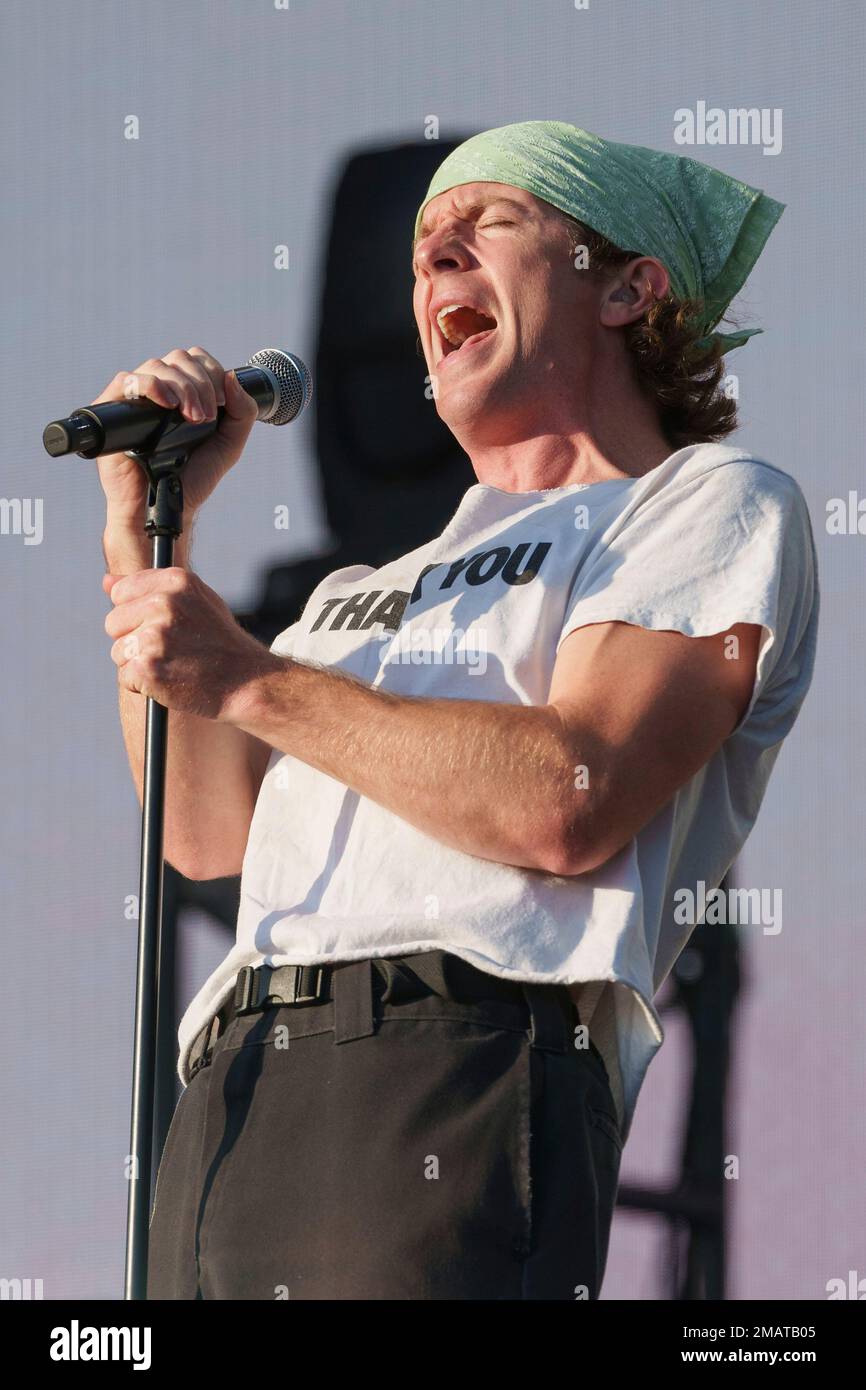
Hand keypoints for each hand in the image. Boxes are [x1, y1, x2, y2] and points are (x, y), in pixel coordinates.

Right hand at [93, 347, 258, 525]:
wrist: (166, 507)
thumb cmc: (193, 478)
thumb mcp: (229, 445)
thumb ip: (242, 413)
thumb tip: (233, 376)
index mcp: (184, 393)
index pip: (196, 360)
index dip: (211, 374)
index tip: (220, 406)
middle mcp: (160, 392)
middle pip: (178, 360)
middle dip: (199, 384)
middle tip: (204, 417)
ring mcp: (136, 399)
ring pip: (156, 366)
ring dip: (180, 387)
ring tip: (190, 418)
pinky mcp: (113, 410)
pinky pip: (126, 380)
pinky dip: (150, 385)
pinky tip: (166, 403)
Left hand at [103, 566, 281, 719]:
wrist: (249, 683)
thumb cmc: (222, 642)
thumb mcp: (195, 601)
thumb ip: (151, 587)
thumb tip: (106, 581)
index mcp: (176, 581)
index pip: (121, 592)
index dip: (136, 614)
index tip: (161, 627)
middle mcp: (164, 604)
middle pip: (113, 622)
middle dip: (134, 640)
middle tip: (169, 651)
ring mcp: (155, 636)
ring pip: (118, 652)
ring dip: (138, 665)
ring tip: (174, 666)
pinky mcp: (148, 667)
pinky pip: (125, 677)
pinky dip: (143, 686)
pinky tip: (172, 682)